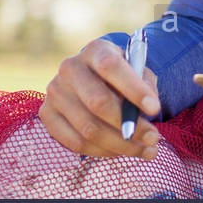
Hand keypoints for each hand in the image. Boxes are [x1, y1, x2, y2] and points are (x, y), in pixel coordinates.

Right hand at [40, 37, 161, 159]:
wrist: (92, 79)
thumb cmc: (120, 77)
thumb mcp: (137, 72)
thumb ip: (145, 86)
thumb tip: (147, 111)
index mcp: (95, 50)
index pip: (111, 66)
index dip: (134, 89)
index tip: (155, 109)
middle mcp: (70, 68)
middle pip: (98, 102)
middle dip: (130, 126)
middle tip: (153, 139)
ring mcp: (55, 92)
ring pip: (89, 129)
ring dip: (121, 145)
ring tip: (145, 150)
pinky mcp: (47, 114)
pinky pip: (76, 142)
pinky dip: (103, 152)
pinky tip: (121, 151)